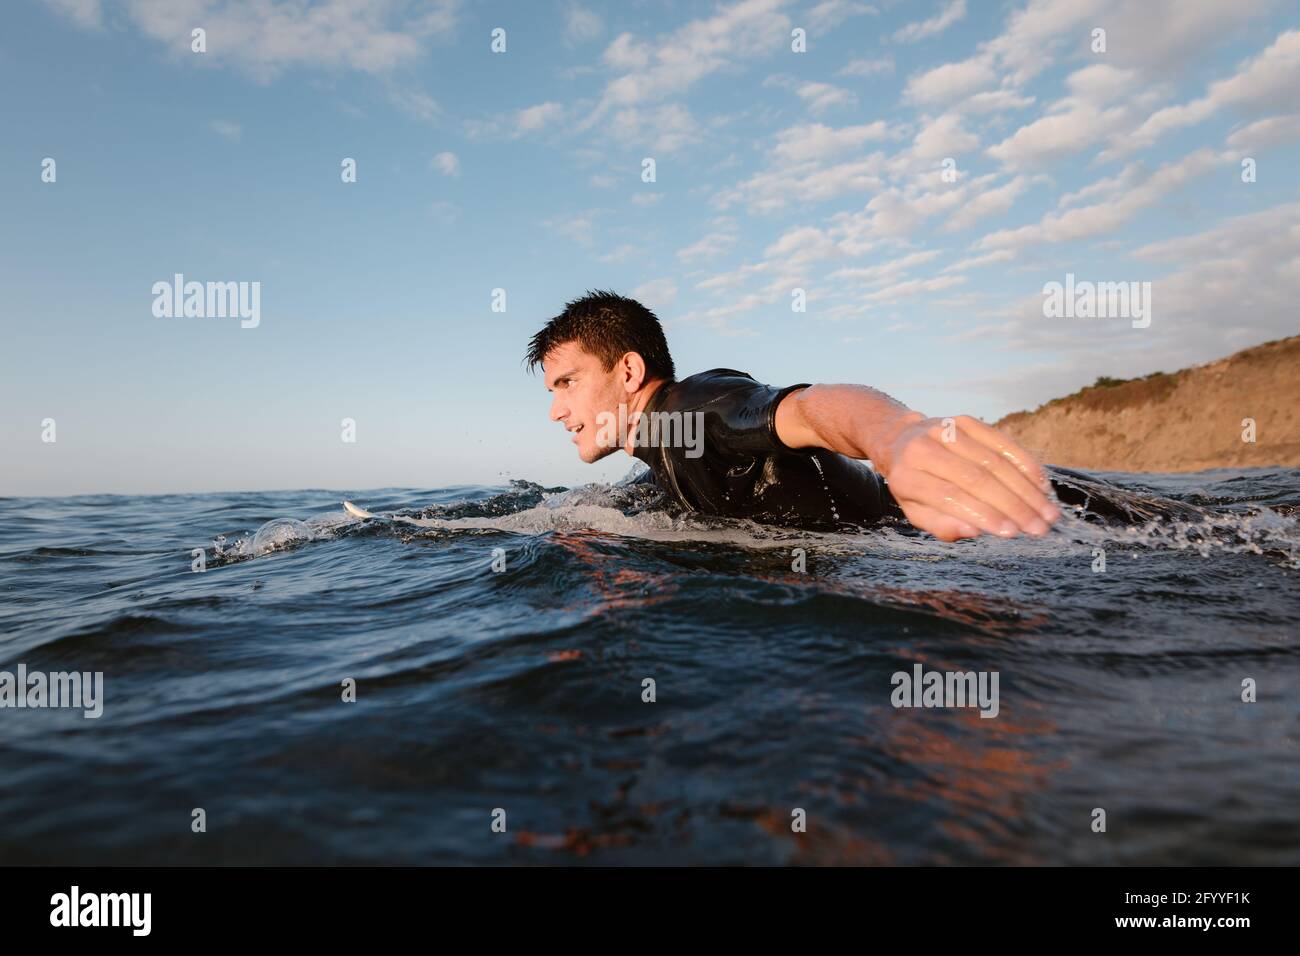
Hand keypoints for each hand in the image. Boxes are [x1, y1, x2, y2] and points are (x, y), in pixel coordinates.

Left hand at [873, 413, 1059, 541]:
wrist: (900, 440)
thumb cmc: (913, 485)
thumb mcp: (916, 511)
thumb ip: (941, 525)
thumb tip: (974, 530)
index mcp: (907, 476)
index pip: (950, 497)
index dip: (984, 515)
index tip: (1013, 533)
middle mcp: (924, 449)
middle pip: (976, 478)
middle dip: (1013, 506)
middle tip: (1040, 527)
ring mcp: (946, 430)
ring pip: (994, 461)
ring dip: (1026, 489)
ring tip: (1048, 512)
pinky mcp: (966, 421)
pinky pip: (1002, 442)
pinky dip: (1025, 464)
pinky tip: (1043, 485)